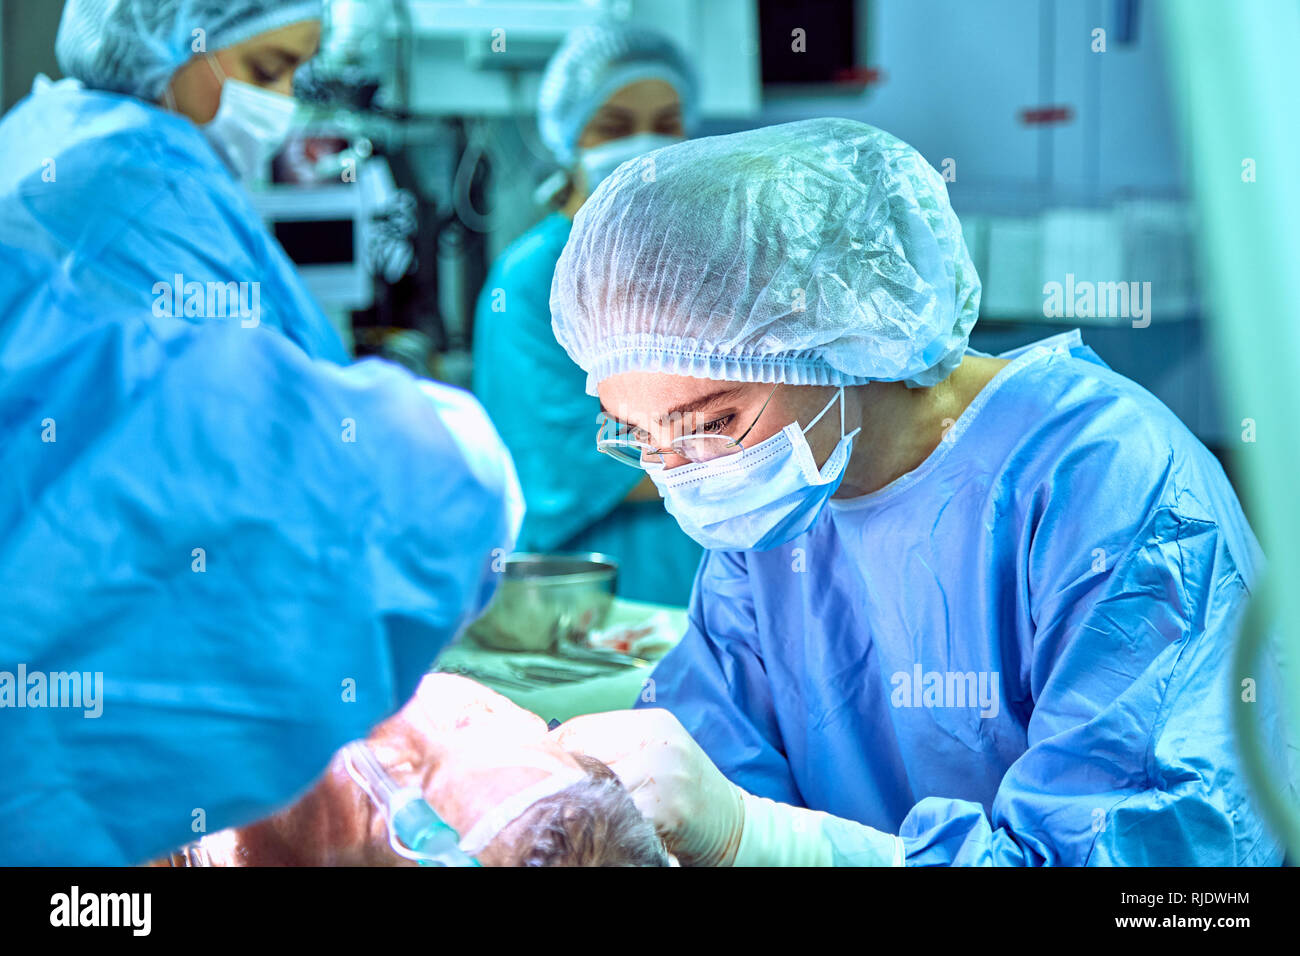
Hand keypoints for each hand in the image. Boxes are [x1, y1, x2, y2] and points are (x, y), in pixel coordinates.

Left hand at [551, 708, 744, 865]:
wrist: (732, 825)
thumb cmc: (684, 792)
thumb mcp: (654, 753)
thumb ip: (613, 746)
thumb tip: (546, 751)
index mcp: (651, 723)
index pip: (581, 727)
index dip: (553, 751)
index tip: (533, 768)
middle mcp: (659, 741)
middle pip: (584, 755)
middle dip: (563, 778)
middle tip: (550, 797)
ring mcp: (664, 773)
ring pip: (596, 787)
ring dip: (582, 803)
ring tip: (579, 814)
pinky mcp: (666, 808)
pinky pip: (616, 815)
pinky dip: (605, 823)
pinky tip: (605, 827)